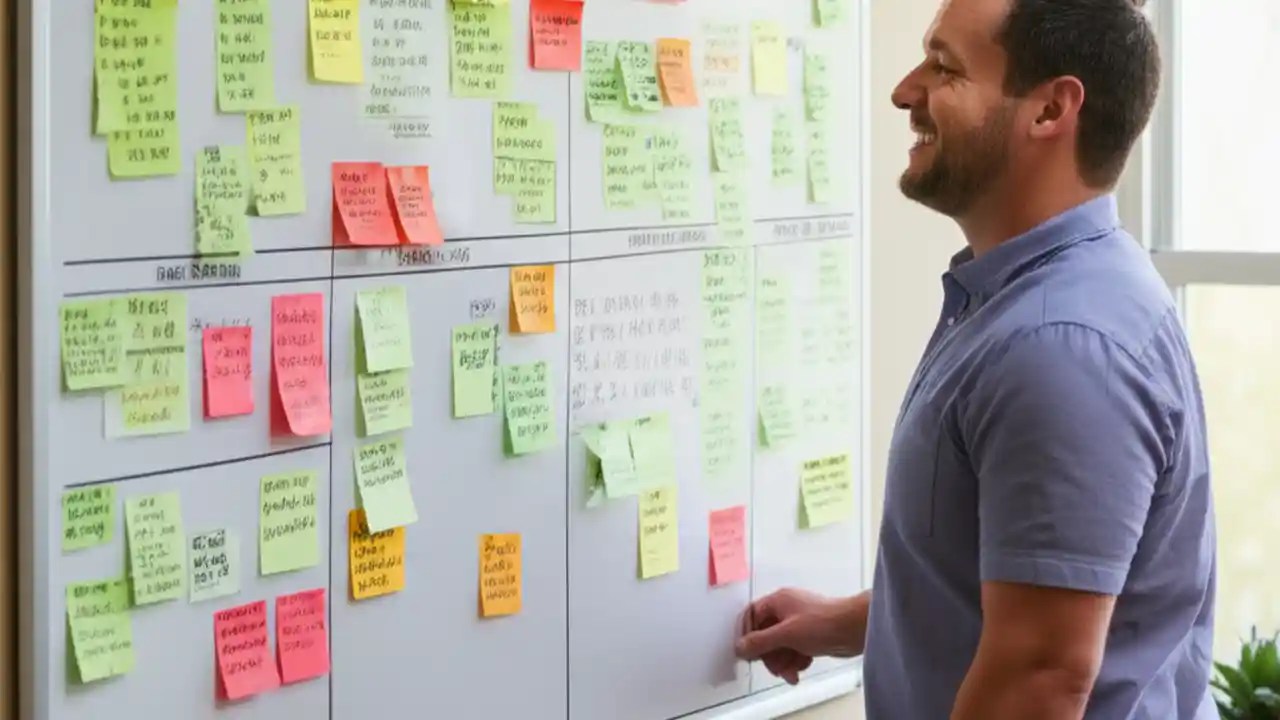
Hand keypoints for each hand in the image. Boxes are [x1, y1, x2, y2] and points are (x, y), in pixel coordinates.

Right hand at [735, 588, 850, 684]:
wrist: (856, 629)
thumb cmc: (824, 623)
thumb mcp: (786, 634)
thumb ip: (760, 641)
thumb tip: (740, 646)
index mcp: (778, 601)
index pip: (752, 616)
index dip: (747, 635)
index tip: (748, 652)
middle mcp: (787, 610)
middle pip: (765, 635)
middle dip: (770, 655)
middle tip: (775, 668)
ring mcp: (799, 623)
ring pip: (780, 646)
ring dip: (783, 662)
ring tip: (791, 673)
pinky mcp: (810, 636)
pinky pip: (794, 651)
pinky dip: (795, 662)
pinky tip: (801, 669)